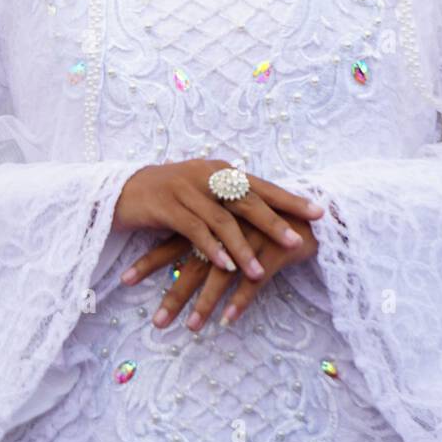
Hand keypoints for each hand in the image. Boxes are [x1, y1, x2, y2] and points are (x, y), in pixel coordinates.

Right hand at [113, 158, 323, 283]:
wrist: (124, 190)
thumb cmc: (169, 195)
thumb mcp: (202, 192)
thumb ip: (229, 199)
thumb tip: (264, 211)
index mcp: (220, 169)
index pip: (260, 185)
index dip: (289, 198)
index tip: (317, 212)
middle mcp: (207, 174)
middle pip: (247, 199)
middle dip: (274, 222)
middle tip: (296, 241)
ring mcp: (187, 188)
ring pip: (223, 220)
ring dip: (242, 248)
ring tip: (258, 271)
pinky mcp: (168, 206)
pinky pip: (195, 230)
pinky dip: (212, 249)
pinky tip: (225, 266)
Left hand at [119, 210, 319, 331]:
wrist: (315, 216)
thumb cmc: (272, 224)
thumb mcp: (238, 227)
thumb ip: (211, 240)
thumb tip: (182, 267)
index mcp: (214, 220)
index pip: (174, 241)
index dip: (150, 261)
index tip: (124, 279)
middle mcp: (227, 228)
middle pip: (193, 264)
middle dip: (173, 295)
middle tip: (156, 323)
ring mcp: (251, 238)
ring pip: (221, 275)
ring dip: (204, 304)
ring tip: (190, 328)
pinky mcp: (275, 250)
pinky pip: (254, 281)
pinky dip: (239, 301)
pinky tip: (227, 321)